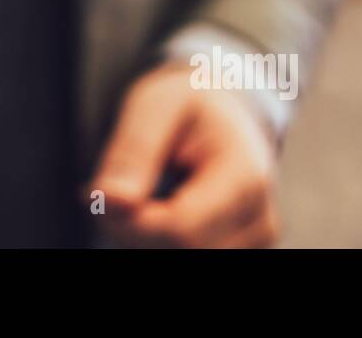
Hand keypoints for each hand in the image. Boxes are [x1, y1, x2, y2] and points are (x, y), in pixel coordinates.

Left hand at [89, 63, 279, 247]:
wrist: (224, 108)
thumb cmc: (189, 103)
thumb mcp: (156, 105)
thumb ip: (134, 152)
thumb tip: (109, 199)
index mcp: (245, 176)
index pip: (182, 227)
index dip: (131, 222)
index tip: (101, 195)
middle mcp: (260, 216)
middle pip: (180, 250)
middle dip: (132, 229)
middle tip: (112, 190)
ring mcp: (255, 239)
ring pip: (180, 258)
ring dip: (144, 237)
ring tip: (138, 192)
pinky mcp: (243, 249)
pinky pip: (187, 256)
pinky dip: (158, 240)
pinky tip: (155, 209)